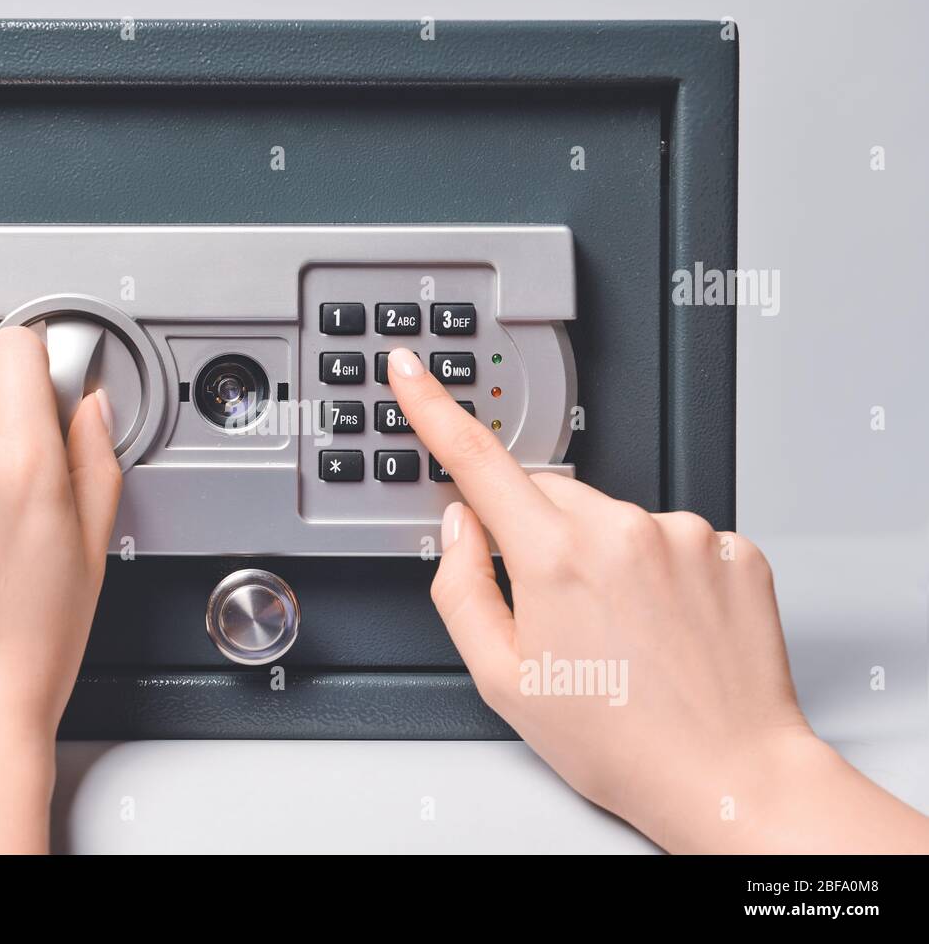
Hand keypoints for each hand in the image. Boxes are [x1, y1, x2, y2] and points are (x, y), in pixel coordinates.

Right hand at [387, 347, 928, 852]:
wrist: (728, 774)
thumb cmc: (619, 741)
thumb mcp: (502, 679)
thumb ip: (460, 588)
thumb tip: (461, 529)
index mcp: (556, 558)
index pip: (478, 460)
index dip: (434, 408)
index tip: (411, 370)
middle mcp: (624, 528)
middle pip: (548, 495)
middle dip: (535, 535)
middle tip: (554, 612)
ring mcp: (686, 533)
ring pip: (612, 515)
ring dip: (601, 554)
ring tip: (621, 633)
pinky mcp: (733, 546)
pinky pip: (670, 536)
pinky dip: (656, 568)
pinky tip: (664, 625)